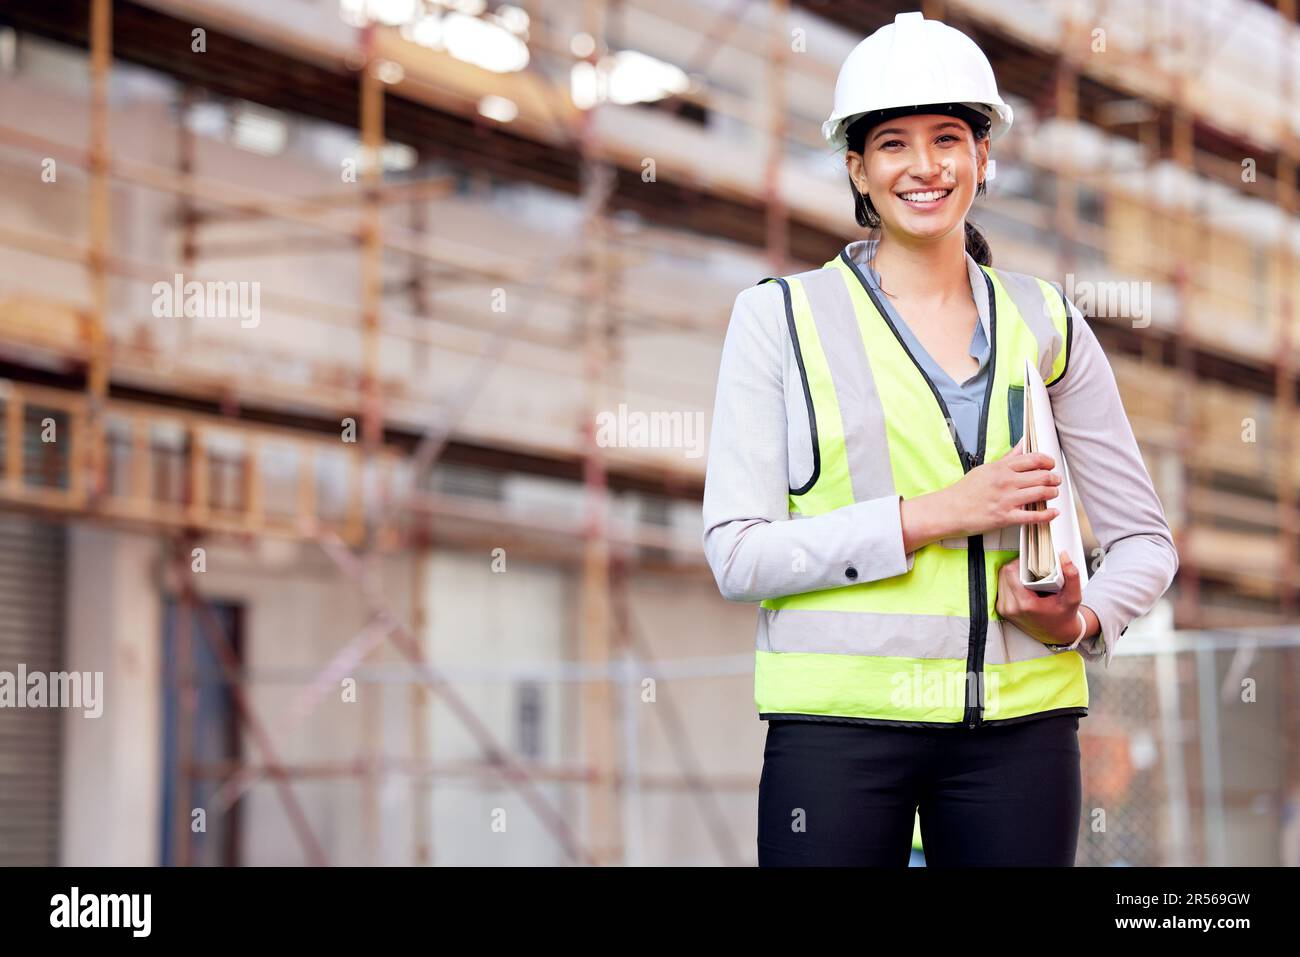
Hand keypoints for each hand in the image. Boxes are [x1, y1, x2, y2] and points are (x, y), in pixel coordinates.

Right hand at [940, 437, 1061, 539]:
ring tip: (1053, 493)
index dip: (1047, 461)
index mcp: (1001, 468)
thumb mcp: (986, 468)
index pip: (1033, 459)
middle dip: (1054, 478)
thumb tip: (1022, 444)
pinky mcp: (1006, 517)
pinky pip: (1033, 516)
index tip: (1051, 464)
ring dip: (1052, 493)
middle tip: (1056, 480)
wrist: (949, 510)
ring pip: (1041, 493)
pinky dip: (1047, 515)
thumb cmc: (965, 491)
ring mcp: (1007, 500)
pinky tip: (1052, 513)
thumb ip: (1008, 458)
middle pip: (1042, 475)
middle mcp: (1006, 482)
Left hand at [996, 549, 1082, 645]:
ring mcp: (1005, 609)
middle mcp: (1011, 608)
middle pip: (1004, 574)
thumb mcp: (1073, 597)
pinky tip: (1023, 582)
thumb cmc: (1064, 616)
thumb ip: (1071, 576)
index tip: (1031, 561)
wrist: (1057, 633)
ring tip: (1029, 574)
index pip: (1010, 572)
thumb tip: (1064, 557)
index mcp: (1025, 604)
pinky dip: (1010, 582)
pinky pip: (1001, 587)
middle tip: (1032, 566)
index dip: (1020, 562)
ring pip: (1001, 579)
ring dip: (1013, 573)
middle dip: (1018, 567)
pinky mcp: (1002, 609)